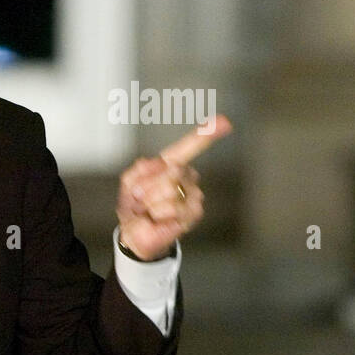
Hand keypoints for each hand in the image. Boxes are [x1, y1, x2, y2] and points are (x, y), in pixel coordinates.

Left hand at [116, 116, 231, 259]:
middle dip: (147, 186)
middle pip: (170, 170)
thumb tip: (162, 162)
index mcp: (171, 165)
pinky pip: (171, 207)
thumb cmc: (135, 206)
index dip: (206, 134)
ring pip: (169, 189)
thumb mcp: (130, 182)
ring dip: (150, 202)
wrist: (135, 233)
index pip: (189, 147)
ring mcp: (193, 194)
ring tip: (150, 209)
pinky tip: (158, 218)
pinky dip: (157, 213)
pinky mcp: (194, 212)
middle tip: (142, 198)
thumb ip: (142, 168)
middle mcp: (186, 176)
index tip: (223, 121)